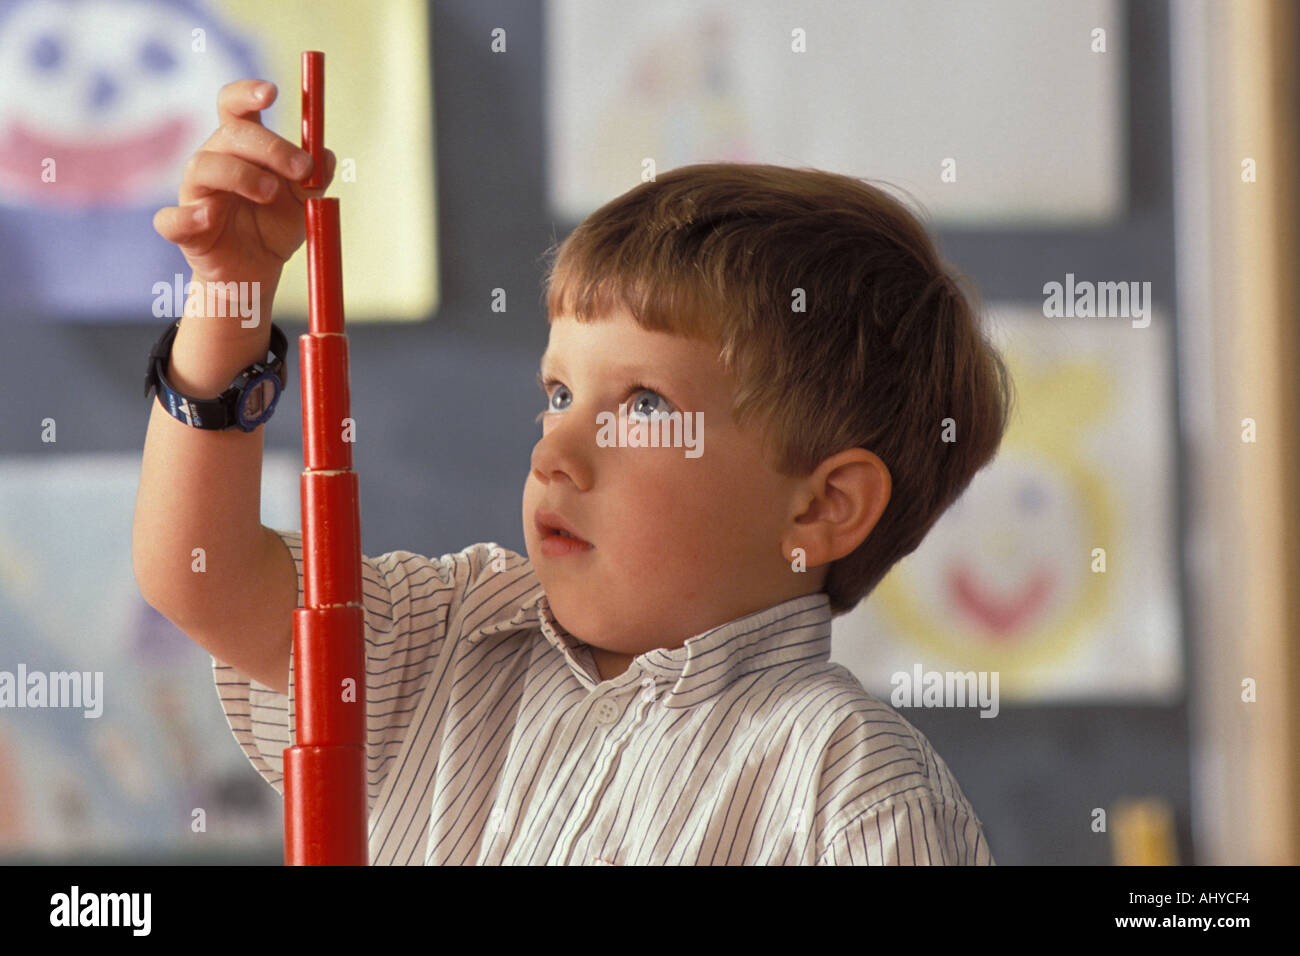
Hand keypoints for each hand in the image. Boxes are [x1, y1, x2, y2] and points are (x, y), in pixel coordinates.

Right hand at [153, 79, 336, 288]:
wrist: (256, 273)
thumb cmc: (275, 229)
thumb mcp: (304, 204)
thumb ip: (314, 180)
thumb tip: (327, 156)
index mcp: (241, 150)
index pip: (235, 108)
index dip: (247, 94)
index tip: (272, 92)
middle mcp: (213, 163)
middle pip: (229, 135)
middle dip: (269, 147)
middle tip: (301, 169)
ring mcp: (195, 194)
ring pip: (203, 166)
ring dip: (241, 175)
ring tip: (271, 193)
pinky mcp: (184, 230)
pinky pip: (171, 219)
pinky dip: (187, 216)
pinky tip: (208, 217)